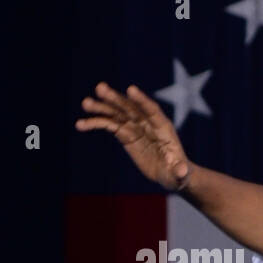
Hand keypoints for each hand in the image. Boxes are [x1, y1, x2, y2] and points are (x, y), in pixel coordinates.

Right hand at [76, 82, 192, 191]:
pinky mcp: (125, 134)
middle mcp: (148, 123)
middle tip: (100, 88)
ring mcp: (135, 127)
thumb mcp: (180, 174)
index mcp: (163, 128)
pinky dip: (95, 124)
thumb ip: (180, 171)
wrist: (171, 174)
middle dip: (117, 98)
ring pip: (117, 114)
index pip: (152, 111)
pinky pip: (108, 125)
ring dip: (101, 108)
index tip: (130, 89)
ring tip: (86, 103)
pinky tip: (81, 124)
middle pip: (131, 108)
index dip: (142, 101)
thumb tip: (181, 171)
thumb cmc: (178, 173)